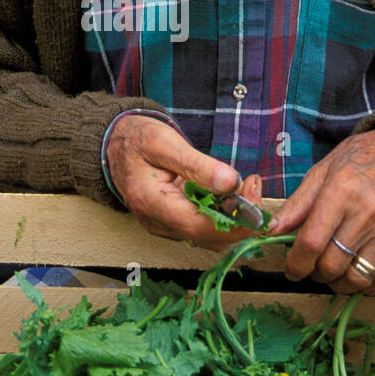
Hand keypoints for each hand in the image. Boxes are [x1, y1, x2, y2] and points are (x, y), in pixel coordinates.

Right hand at [106, 114, 263, 251]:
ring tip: (249, 186)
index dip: (232, 224)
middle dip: (240, 219)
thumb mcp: (165, 142)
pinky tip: (234, 194)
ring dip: (234, 218)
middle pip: (206, 236)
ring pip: (207, 236)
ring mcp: (162, 226)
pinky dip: (223, 216)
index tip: (259, 212)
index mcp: (150, 201)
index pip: (197, 226)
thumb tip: (231, 183)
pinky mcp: (171, 223)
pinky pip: (202, 228)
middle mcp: (155, 221)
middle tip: (255, 186)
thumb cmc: (138, 139)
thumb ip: (198, 165)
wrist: (115, 144)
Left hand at [267, 126, 374, 293]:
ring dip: (340, 283)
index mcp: (342, 191)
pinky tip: (361, 273)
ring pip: (358, 278)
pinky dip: (369, 286)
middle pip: (332, 264)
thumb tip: (270, 231)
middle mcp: (369, 213)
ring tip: (335, 272)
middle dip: (316, 273)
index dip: (296, 263)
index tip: (291, 270)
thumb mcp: (324, 170)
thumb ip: (298, 204)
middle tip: (314, 267)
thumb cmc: (363, 157)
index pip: (311, 242)